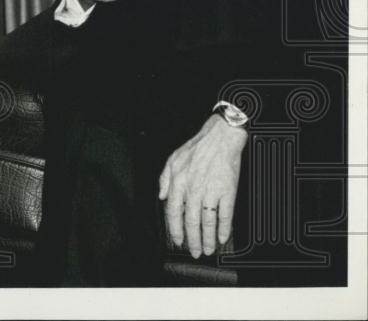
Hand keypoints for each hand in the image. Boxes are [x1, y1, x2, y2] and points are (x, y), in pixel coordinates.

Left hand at [158, 114, 246, 257]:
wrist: (220, 138)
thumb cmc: (197, 148)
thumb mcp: (172, 160)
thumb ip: (164, 179)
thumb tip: (162, 196)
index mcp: (178, 182)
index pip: (174, 212)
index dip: (175, 229)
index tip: (177, 240)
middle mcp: (193, 189)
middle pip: (191, 221)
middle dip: (192, 240)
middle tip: (194, 251)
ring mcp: (211, 191)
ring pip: (207, 221)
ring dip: (208, 239)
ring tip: (209, 249)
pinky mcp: (227, 191)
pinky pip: (225, 215)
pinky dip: (224, 228)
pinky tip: (223, 237)